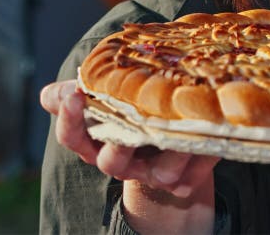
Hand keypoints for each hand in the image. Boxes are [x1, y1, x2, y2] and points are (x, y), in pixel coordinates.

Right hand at [41, 80, 219, 232]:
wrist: (169, 141)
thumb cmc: (131, 110)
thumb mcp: (107, 96)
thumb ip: (83, 90)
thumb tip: (54, 92)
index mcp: (96, 142)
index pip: (72, 136)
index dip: (69, 118)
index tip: (74, 93)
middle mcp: (121, 162)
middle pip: (111, 161)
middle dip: (119, 146)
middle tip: (129, 123)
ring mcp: (152, 173)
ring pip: (160, 172)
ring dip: (173, 152)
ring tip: (185, 133)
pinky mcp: (183, 179)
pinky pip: (195, 174)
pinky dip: (205, 160)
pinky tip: (215, 146)